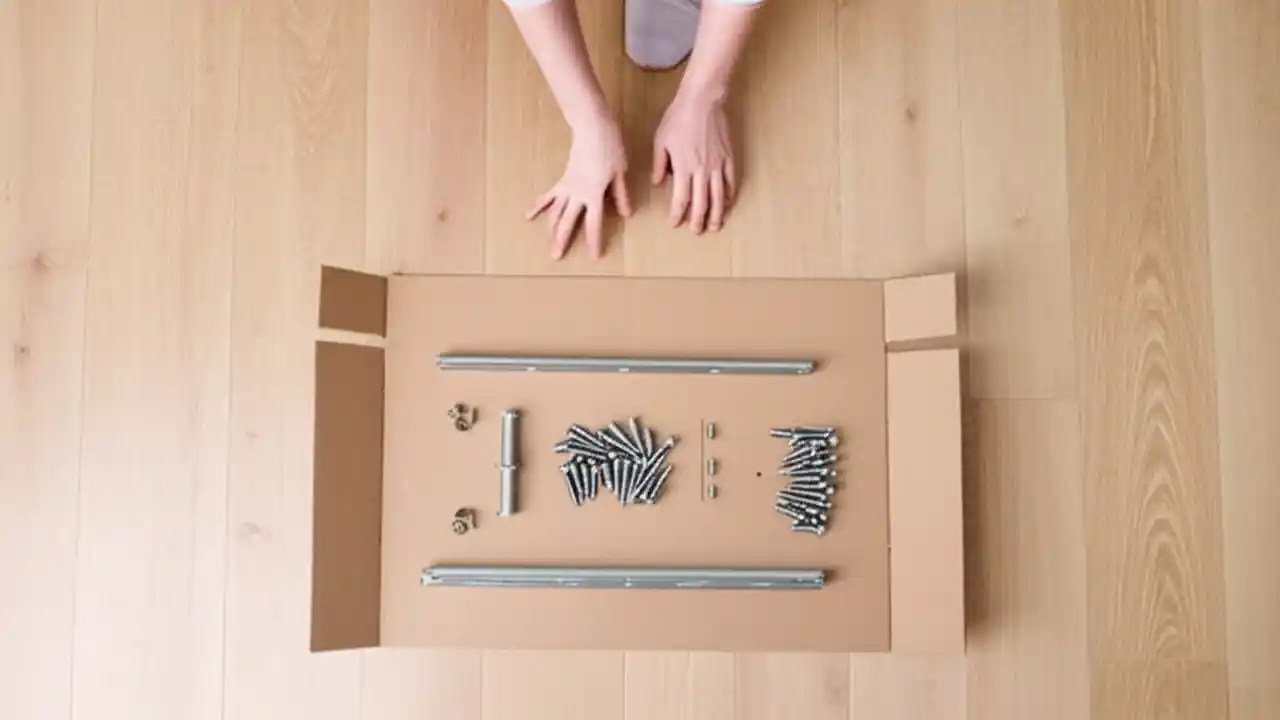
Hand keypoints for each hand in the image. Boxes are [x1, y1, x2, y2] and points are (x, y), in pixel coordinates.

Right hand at [526, 113, 632, 258]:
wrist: (592, 128)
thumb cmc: (610, 148)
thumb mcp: (621, 172)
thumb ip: (621, 195)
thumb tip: (625, 214)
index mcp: (594, 194)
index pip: (593, 223)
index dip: (594, 241)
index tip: (594, 257)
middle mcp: (578, 194)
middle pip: (567, 221)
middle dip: (562, 240)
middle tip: (556, 257)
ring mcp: (567, 187)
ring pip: (555, 212)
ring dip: (550, 229)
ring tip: (547, 245)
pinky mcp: (563, 180)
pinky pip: (549, 196)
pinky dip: (539, 206)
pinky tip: (529, 216)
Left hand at [651, 92, 736, 233]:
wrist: (702, 101)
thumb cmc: (678, 118)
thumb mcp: (660, 140)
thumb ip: (659, 164)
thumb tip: (657, 182)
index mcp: (683, 168)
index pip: (681, 199)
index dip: (677, 215)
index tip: (674, 223)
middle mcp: (701, 170)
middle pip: (701, 203)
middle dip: (698, 221)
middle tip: (696, 231)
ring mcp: (717, 165)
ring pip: (718, 197)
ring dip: (716, 214)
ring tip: (714, 226)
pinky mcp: (728, 157)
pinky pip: (730, 181)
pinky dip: (729, 194)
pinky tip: (727, 203)